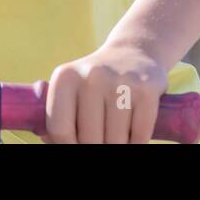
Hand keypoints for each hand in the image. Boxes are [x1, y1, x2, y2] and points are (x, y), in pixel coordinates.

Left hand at [43, 41, 168, 143]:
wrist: (134, 52)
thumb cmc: (95, 83)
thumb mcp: (70, 91)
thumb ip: (59, 117)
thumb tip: (52, 142)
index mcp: (65, 77)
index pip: (60, 130)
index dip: (67, 147)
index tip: (78, 145)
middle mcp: (92, 75)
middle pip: (89, 140)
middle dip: (95, 147)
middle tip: (100, 137)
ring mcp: (121, 81)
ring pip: (115, 141)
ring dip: (117, 145)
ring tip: (117, 131)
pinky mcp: (147, 89)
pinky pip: (140, 137)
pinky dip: (137, 142)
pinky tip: (133, 128)